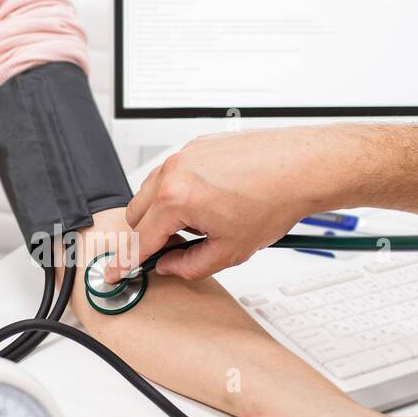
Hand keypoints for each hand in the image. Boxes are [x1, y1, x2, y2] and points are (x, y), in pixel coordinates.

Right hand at [105, 130, 314, 283]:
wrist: (303, 167)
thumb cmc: (275, 200)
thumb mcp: (231, 250)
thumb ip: (190, 265)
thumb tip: (171, 266)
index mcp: (176, 199)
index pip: (139, 240)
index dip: (126, 262)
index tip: (114, 272)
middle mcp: (174, 172)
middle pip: (136, 213)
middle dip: (149, 234)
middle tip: (178, 248)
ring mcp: (185, 155)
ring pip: (152, 190)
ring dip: (164, 211)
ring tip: (203, 222)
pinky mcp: (198, 144)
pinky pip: (173, 172)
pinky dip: (181, 190)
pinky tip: (213, 200)